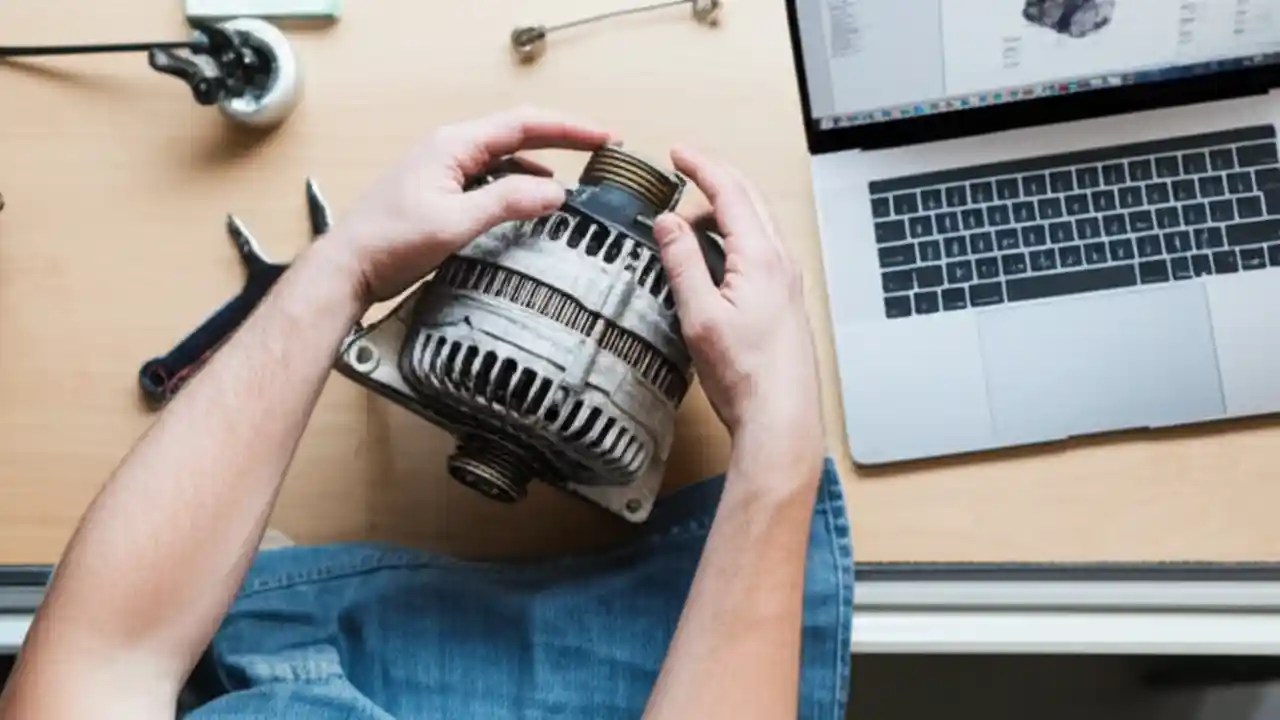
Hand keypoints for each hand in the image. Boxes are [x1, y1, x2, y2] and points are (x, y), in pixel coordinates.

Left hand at [322, 107, 611, 303]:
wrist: (348, 267)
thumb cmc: (391, 242)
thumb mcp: (456, 222)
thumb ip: (508, 202)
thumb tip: (556, 190)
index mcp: (455, 145)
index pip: (524, 124)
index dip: (569, 129)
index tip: (605, 138)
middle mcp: (451, 149)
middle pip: (517, 134)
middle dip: (562, 140)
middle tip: (602, 150)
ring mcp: (444, 169)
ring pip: (504, 158)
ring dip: (540, 166)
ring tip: (576, 182)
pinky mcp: (440, 192)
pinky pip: (489, 179)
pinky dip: (517, 186)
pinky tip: (532, 204)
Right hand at [653, 148, 822, 450]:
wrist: (781, 416)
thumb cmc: (744, 374)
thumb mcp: (699, 315)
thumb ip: (681, 263)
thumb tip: (667, 222)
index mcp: (761, 257)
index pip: (730, 192)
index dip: (701, 166)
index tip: (677, 153)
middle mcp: (781, 262)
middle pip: (749, 201)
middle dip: (713, 182)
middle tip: (682, 174)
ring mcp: (787, 281)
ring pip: (755, 226)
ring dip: (722, 215)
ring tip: (684, 230)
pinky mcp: (784, 301)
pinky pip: (759, 252)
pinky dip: (733, 240)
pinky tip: (712, 262)